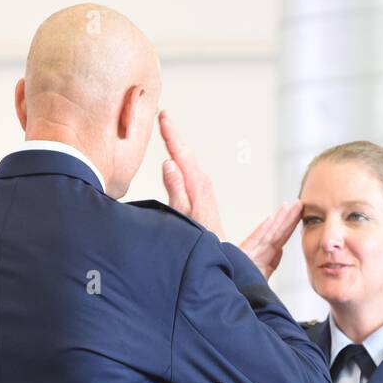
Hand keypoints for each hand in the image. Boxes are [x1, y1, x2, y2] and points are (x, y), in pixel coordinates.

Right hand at [159, 110, 223, 236]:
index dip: (173, 136)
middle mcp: (203, 191)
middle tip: (165, 117)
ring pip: (191, 167)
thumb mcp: (187, 219)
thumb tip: (169, 163)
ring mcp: (204, 199)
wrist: (218, 265)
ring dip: (180, 148)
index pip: (184, 157)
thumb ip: (177, 191)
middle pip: (188, 159)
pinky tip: (177, 160)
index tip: (164, 117)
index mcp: (198, 191)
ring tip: (169, 131)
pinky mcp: (202, 206)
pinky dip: (184, 163)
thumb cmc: (205, 246)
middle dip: (176, 138)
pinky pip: (192, 177)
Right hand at [237, 201, 301, 280]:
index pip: (280, 237)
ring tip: (287, 206)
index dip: (290, 225)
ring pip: (269, 232)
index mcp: (264, 254)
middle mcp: (258, 250)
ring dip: (279, 219)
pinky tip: (271, 219)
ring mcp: (251, 250)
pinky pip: (255, 239)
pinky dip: (263, 229)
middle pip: (277, 232)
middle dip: (288, 217)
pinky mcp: (243, 253)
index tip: (300, 213)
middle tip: (299, 203)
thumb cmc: (244, 286)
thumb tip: (281, 250)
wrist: (229, 292)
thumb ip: (271, 263)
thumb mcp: (261, 276)